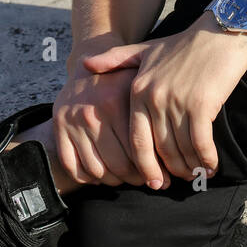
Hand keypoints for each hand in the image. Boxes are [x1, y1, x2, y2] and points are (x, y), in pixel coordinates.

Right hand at [51, 66, 170, 188]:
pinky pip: (73, 166)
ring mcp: (73, 122)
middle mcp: (93, 113)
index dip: (154, 169)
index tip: (164, 178)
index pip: (139, 150)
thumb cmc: (124, 78)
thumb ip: (160, 111)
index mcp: (117, 101)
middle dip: (138, 179)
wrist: (89, 62)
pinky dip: (88, 178)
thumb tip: (188, 148)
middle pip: (119, 165)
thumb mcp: (143, 84)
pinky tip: (102, 175)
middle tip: (149, 183)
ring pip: (97, 171)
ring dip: (115, 181)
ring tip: (128, 179)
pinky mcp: (57, 128)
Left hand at [82, 14, 246, 187]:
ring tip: (197, 174)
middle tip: (177, 182)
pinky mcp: (202, 105)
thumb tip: (85, 63)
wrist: (220, 31)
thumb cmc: (185, 44)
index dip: (145, 165)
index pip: (136, 139)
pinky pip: (201, 143)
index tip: (154, 181)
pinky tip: (211, 166)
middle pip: (159, 149)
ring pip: (181, 149)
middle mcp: (154, 97)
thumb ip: (116, 59)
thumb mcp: (146, 48)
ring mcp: (178, 101)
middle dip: (169, 171)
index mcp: (139, 89)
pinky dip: (206, 159)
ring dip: (190, 167)